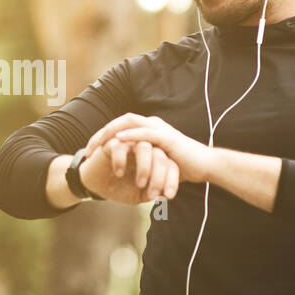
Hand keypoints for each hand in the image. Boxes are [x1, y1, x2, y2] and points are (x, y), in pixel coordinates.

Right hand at [79, 138, 179, 203]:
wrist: (97, 185)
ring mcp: (129, 143)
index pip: (170, 165)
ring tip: (140, 184)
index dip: (171, 181)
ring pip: (144, 146)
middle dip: (159, 177)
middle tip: (152, 195)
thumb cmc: (120, 188)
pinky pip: (120, 146)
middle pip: (160, 155)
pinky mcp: (112, 142)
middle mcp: (145, 148)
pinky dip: (121, 161)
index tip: (168, 197)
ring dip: (144, 167)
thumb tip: (164, 196)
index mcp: (154, 159)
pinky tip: (118, 174)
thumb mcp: (139, 195)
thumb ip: (152, 193)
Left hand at [83, 114, 215, 182]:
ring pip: (129, 122)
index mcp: (149, 130)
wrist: (206, 166)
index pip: (120, 128)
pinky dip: (131, 135)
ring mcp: (160, 129)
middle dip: (101, 134)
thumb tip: (129, 173)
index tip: (89, 152)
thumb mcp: (158, 164)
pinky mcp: (168, 137)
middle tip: (88, 149)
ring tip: (98, 144)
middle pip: (120, 121)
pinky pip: (146, 133)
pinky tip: (118, 139)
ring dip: (112, 132)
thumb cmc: (183, 166)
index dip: (103, 138)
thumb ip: (144, 162)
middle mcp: (152, 124)